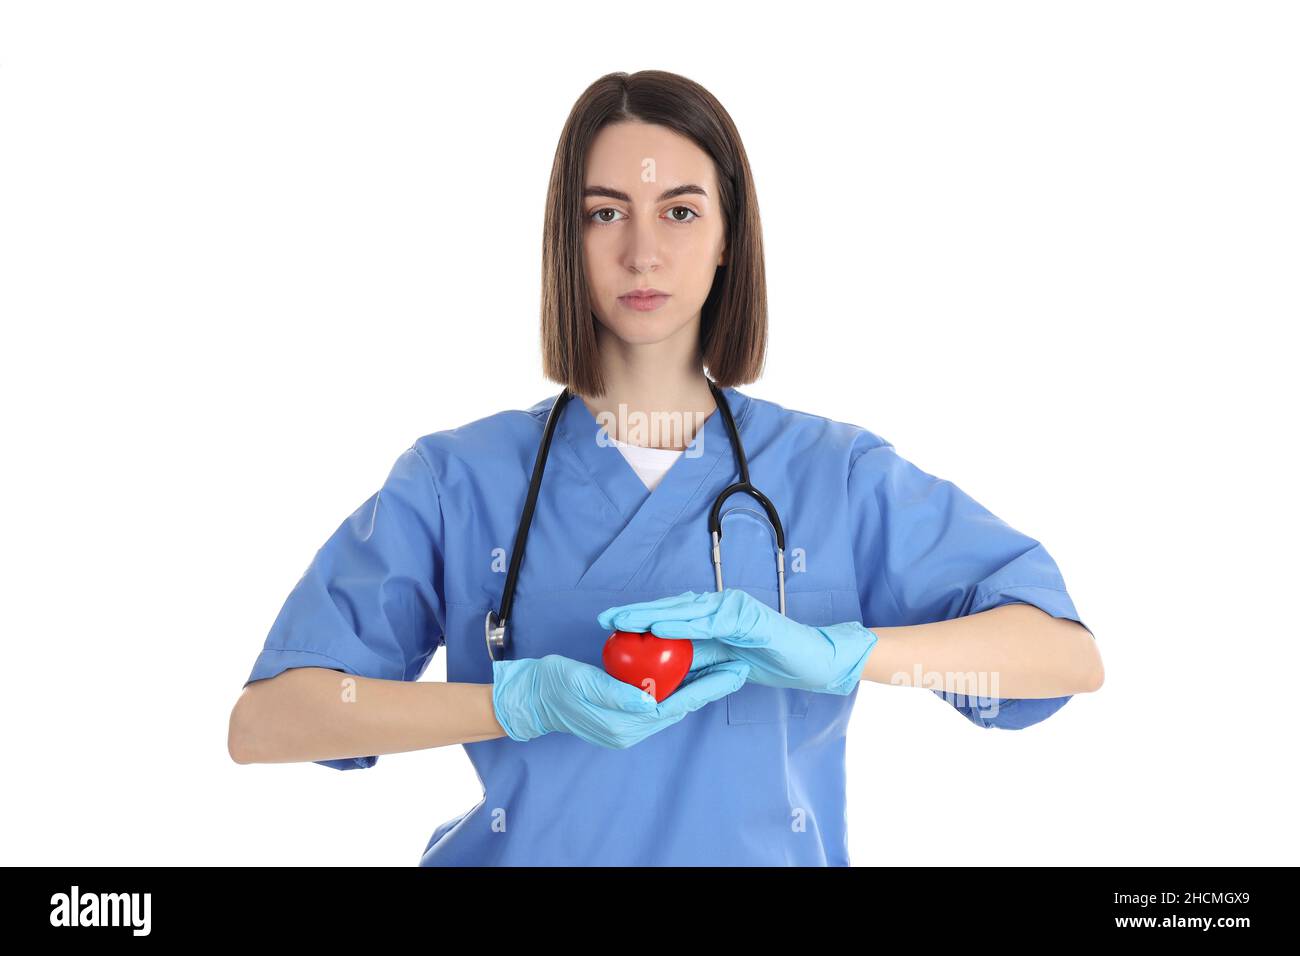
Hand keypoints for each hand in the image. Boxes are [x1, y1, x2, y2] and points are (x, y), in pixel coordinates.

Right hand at [491, 653, 750, 748]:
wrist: (531, 698)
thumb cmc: (555, 683)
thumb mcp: (583, 681)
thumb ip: (616, 693)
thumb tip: (649, 702)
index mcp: (624, 725)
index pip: (676, 706)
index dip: (707, 688)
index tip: (733, 672)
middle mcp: (631, 732)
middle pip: (681, 708)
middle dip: (712, 688)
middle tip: (740, 668)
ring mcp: (628, 728)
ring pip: (673, 706)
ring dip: (699, 689)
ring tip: (726, 669)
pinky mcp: (624, 720)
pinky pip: (659, 704)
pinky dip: (678, 690)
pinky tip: (693, 674)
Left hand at [598, 589, 876, 695]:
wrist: (813, 662)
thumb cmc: (770, 659)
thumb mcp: (722, 663)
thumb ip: (695, 658)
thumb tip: (660, 667)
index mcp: (715, 614)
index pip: (671, 613)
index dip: (640, 616)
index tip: (609, 623)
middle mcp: (722, 605)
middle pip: (672, 607)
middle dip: (636, 612)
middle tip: (605, 619)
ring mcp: (735, 608)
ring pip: (686, 610)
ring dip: (652, 615)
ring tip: (623, 622)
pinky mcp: (748, 618)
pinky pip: (710, 622)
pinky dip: (683, 624)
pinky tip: (659, 629)